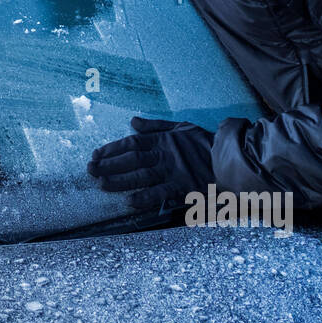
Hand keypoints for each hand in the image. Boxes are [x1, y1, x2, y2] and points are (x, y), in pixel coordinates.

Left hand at [87, 116, 215, 211]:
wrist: (231, 157)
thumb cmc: (204, 142)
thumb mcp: (180, 127)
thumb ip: (155, 126)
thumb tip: (132, 122)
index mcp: (162, 140)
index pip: (131, 143)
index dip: (111, 149)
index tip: (95, 154)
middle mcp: (164, 155)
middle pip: (131, 160)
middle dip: (109, 165)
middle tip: (90, 170)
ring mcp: (173, 172)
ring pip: (141, 176)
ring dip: (120, 181)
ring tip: (101, 185)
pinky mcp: (183, 187)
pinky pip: (161, 193)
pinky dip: (146, 197)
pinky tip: (130, 201)